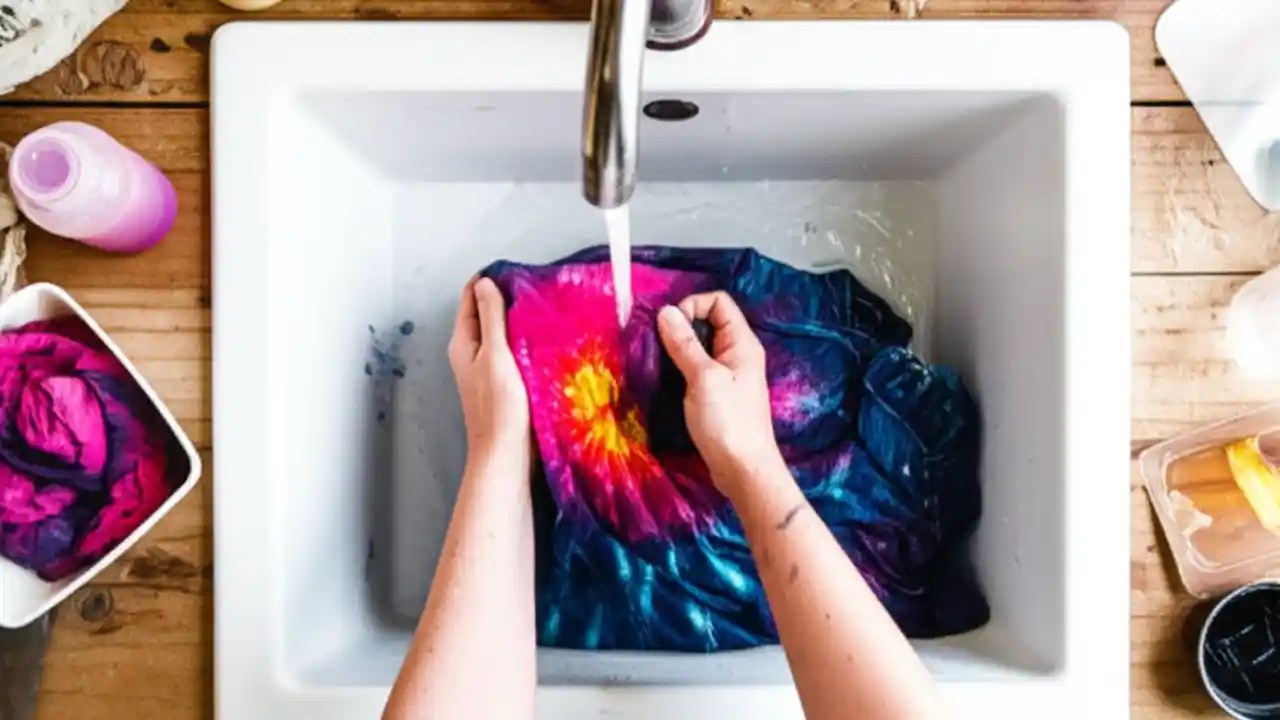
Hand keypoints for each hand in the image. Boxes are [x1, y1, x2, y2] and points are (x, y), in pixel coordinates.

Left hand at [447, 277, 530, 474]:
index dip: (490, 281)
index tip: (518, 271)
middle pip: (486, 314)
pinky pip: (513, 352)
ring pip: (501, 333)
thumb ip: (491, 318)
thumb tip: (486, 283)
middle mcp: (471, 353)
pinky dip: (525, 341)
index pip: (471, 298)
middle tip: (537, 286)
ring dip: (518, 321)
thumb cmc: (499, 407)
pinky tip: (545, 339)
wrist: (506, 454)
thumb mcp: (495, 355)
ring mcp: (487, 369)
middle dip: (507, 298)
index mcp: (463, 343)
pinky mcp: (504, 383)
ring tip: (545, 307)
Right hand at [657, 292, 786, 498]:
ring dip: (678, 350)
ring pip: (700, 347)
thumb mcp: (703, 379)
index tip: (671, 328)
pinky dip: (682, 369)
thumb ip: (684, 344)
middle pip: (708, 321)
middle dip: (681, 326)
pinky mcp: (719, 394)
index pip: (718, 301)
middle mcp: (738, 353)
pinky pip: (699, 368)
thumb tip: (666, 312)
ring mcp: (729, 375)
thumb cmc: (728, 423)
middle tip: (659, 346)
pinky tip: (668, 381)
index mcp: (742, 343)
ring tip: (660, 364)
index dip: (692, 306)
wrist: (744, 470)